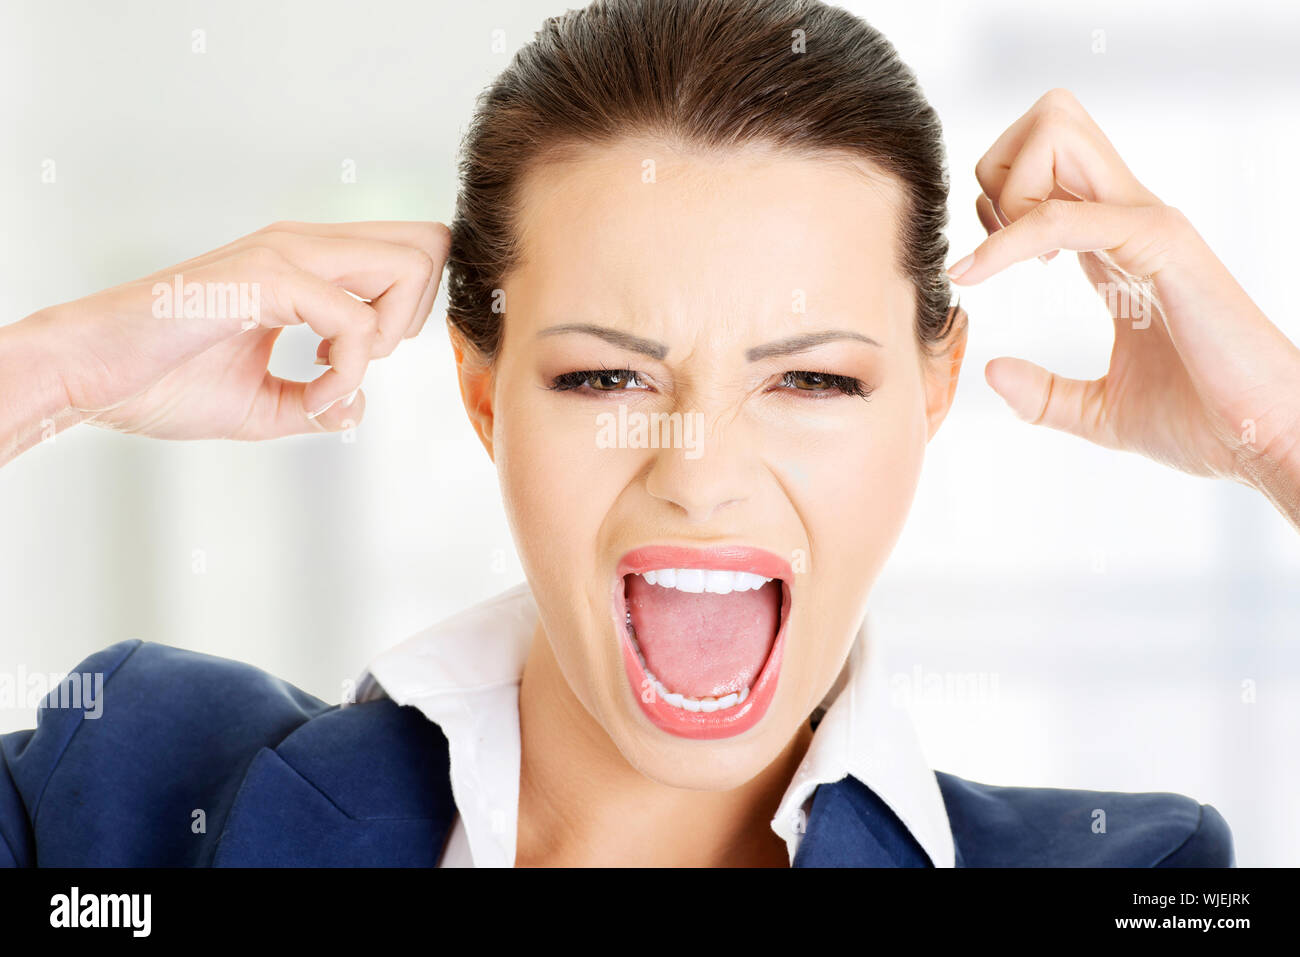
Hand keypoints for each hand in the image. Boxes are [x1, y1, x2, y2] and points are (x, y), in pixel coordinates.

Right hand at [32, 220, 448, 438]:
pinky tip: (313, 395)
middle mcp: (303, 243)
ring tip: (331, 378)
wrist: (88, 375)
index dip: (410, 312)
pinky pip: (356, 320)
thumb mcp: (263, 402)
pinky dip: (349, 371)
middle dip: (414, 317)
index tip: (358, 360)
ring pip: (408, 262)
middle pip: (427, 244)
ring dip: (386, 338)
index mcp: (306, 260)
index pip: (410, 250)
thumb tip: (358, 409)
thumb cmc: (160, 379)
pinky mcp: (267, 278)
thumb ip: (319, 401)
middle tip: (356, 363)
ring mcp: (287, 253)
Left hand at [949, 89, 1299, 522]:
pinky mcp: (1160, 245)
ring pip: (1057, 136)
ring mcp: (1148, 224)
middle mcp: (1131, 218)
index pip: (1047, 169)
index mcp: (1118, 244)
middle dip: (997, 172)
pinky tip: (976, 275)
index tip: (977, 266)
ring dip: (1006, 192)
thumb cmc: (1203, 421)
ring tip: (1000, 261)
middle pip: (1052, 122)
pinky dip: (1006, 241)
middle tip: (992, 248)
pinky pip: (1062, 215)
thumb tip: (991, 371)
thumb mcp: (1101, 412)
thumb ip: (1044, 394)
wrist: (1265, 442)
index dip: (996, 201)